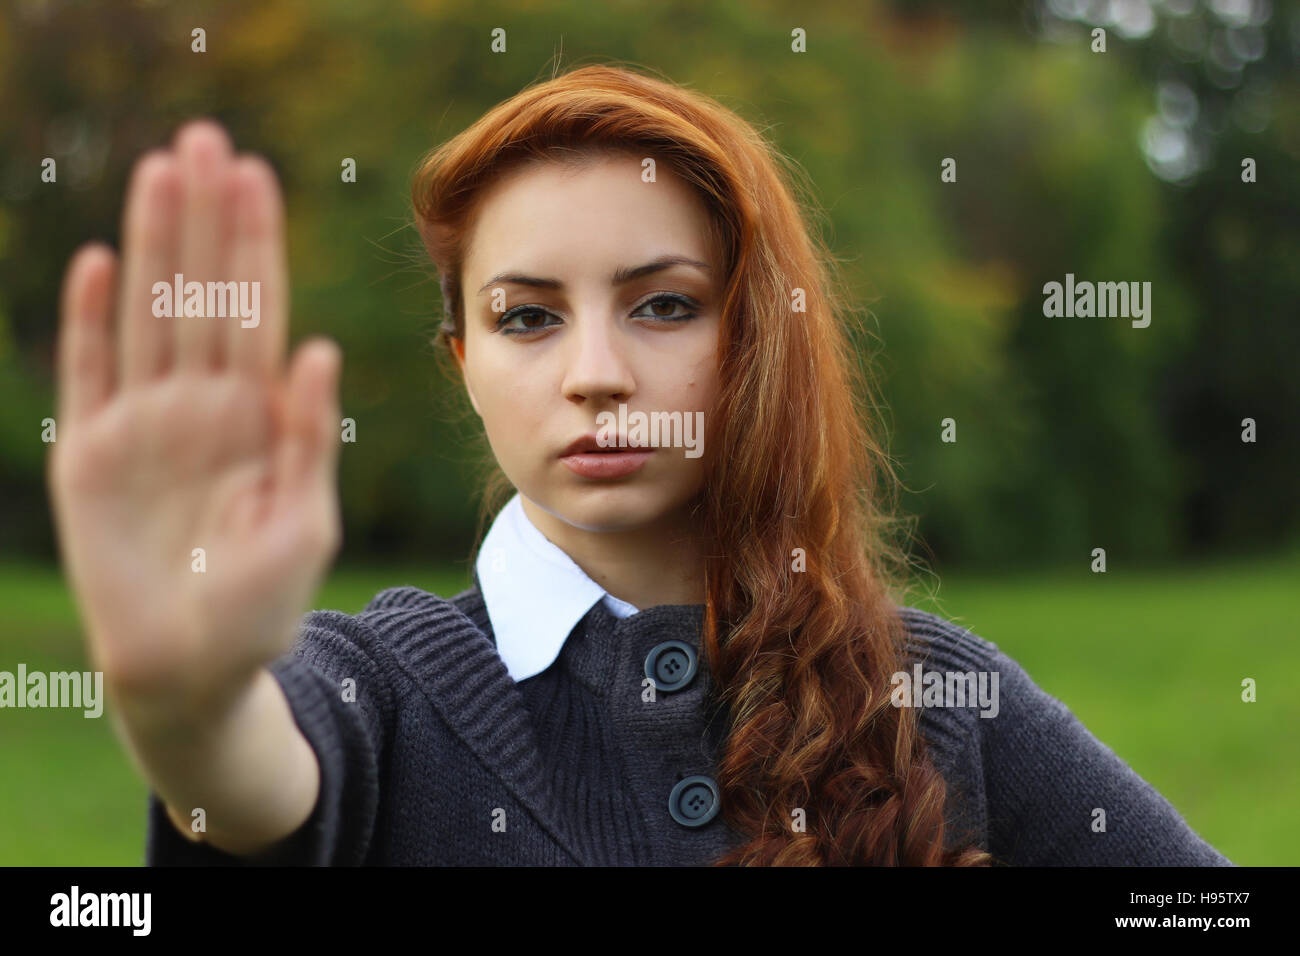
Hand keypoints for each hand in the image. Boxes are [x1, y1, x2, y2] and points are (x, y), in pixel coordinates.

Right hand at [48, 119, 342, 719]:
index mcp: (259, 417)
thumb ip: (306, 436)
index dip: (257, 245)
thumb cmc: (261, 604)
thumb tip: (321, 348)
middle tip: (206, 139)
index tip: (258, 177)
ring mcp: (145, 424)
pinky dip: (89, 320)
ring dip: (153, 243)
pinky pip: (89, 373)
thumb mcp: (304, 522)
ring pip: (149, 312)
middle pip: (204, 292)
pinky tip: (99, 260)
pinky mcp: (90, 454)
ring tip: (160, 170)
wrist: (191, 666)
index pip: (259, 311)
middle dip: (206, 218)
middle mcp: (203, 406)